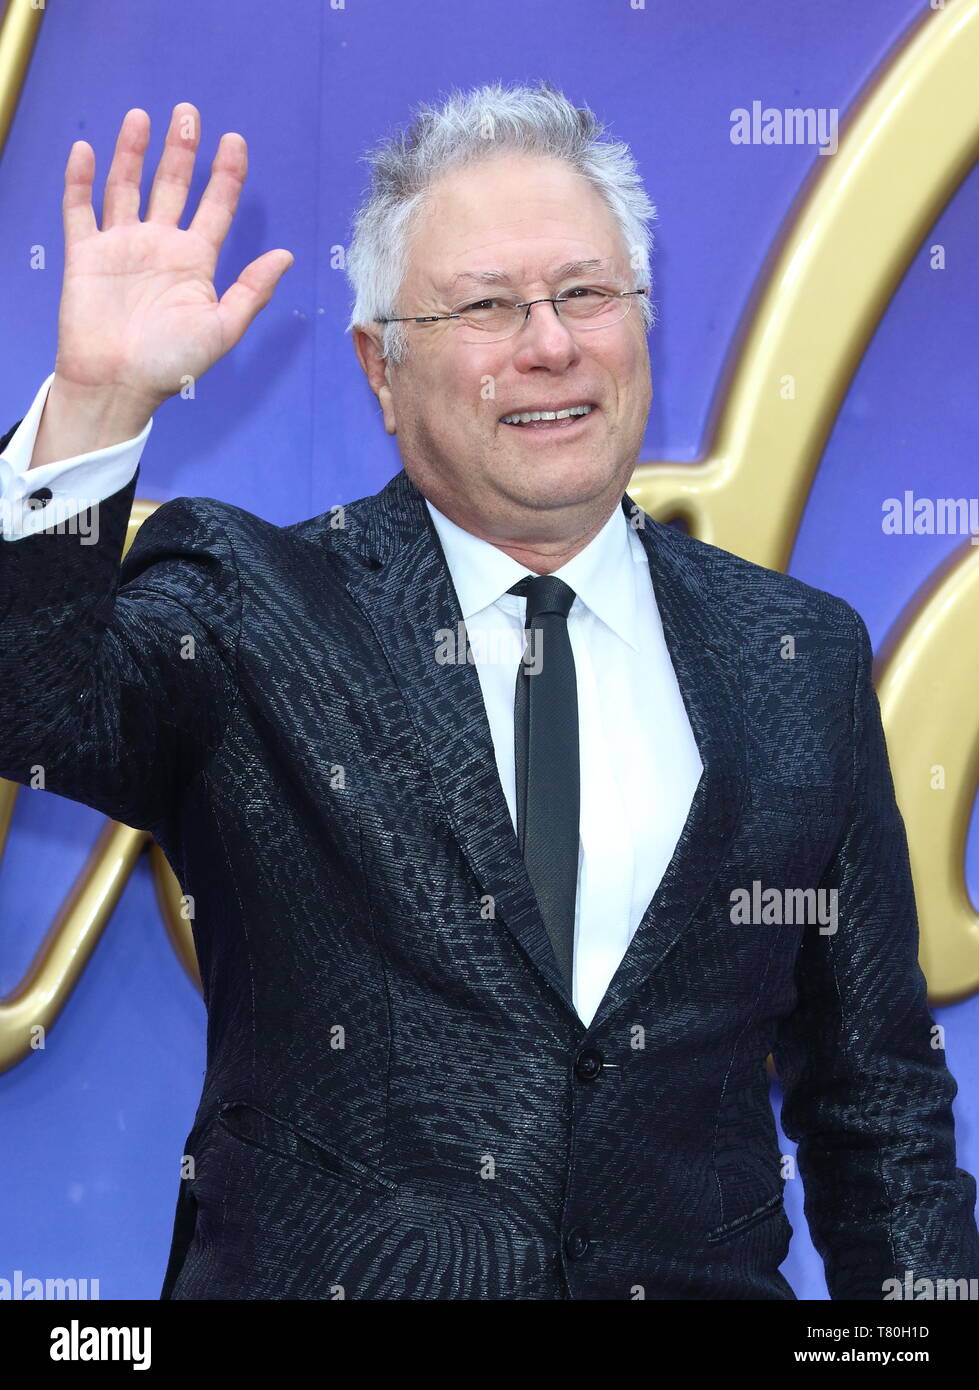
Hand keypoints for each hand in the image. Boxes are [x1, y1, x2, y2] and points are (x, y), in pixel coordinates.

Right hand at [50, 102, 292, 427]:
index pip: (215, 206)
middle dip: (181, 149)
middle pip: (172, 186)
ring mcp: (121, 246)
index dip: (226, 174)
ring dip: (133, 153)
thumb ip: (252, 289)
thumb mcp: (223, 327)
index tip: (235, 141)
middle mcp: (160, 246)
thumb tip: (286, 255)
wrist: (119, 384)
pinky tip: (88, 150)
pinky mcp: (86, 254)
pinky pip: (80, 209)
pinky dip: (81, 180)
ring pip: (127, 187)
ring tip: (142, 118)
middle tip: (188, 113)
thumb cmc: (173, 364)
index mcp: (195, 261)